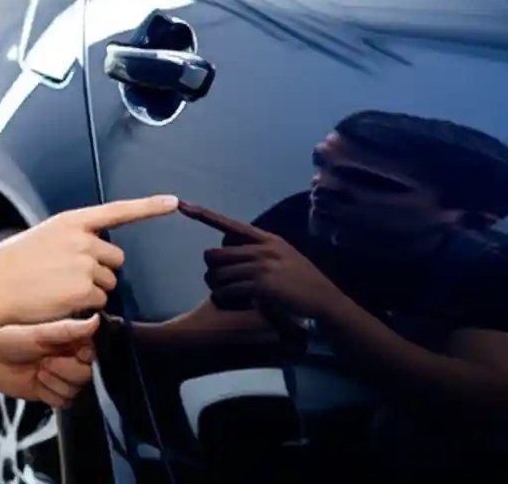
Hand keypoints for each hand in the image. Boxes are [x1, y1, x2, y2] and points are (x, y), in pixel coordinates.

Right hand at [0, 195, 177, 325]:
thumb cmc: (9, 265)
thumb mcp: (41, 238)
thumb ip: (70, 240)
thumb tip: (88, 254)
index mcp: (71, 222)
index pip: (118, 211)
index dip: (149, 207)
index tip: (173, 202)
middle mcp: (83, 240)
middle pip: (115, 259)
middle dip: (101, 270)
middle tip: (69, 277)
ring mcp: (85, 265)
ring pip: (108, 283)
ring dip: (91, 290)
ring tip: (57, 289)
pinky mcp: (84, 290)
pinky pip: (99, 302)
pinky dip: (83, 306)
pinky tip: (59, 301)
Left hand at [0, 316, 99, 409]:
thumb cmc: (12, 336)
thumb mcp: (42, 332)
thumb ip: (70, 329)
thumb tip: (97, 320)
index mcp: (72, 339)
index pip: (94, 351)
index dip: (86, 356)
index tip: (76, 352)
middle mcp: (70, 358)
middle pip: (87, 374)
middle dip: (67, 370)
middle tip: (46, 362)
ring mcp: (61, 377)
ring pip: (76, 389)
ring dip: (56, 382)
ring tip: (39, 370)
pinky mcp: (51, 393)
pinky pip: (64, 402)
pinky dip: (50, 394)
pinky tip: (36, 383)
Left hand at [180, 201, 343, 318]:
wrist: (324, 299)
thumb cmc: (301, 281)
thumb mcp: (284, 256)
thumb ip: (260, 250)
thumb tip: (233, 250)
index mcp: (266, 239)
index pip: (229, 224)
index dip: (204, 215)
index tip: (182, 205)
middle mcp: (262, 249)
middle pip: (215, 254)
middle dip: (212, 270)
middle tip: (218, 282)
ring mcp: (262, 266)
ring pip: (218, 275)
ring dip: (217, 287)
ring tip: (226, 295)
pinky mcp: (262, 286)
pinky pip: (228, 291)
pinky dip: (224, 299)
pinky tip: (230, 303)